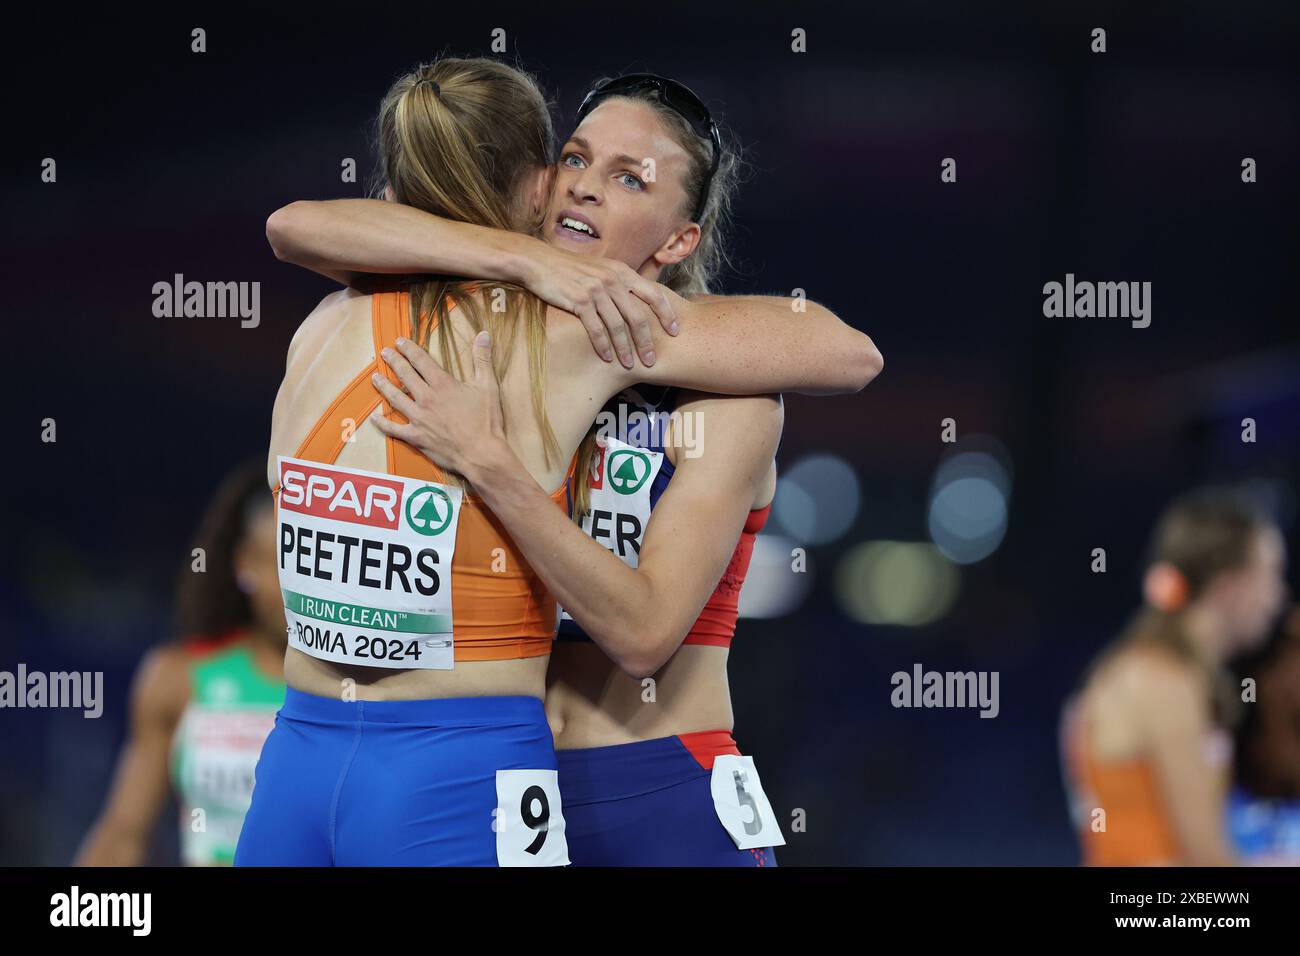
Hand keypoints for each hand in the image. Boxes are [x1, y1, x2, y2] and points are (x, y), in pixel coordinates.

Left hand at [369, 332, 507, 480]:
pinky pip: (394, 429)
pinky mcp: (416, 437)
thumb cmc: (486, 421)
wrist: (481, 454)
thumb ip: (483, 359)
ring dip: (384, 386)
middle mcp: (427, 398)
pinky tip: (374, 418)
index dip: (409, 349)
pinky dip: (383, 423)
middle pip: (405, 375)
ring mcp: (419, 418)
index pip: (421, 361)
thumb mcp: (488, 386)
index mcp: (443, 385)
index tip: (400, 341)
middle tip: (385, 353)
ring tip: (375, 377)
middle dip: (393, 361)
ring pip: (395, 398)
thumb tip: (483, 334)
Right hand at [520, 243, 677, 367]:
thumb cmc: (571, 269)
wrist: (540, 262)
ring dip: (626, 348)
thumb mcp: (601, 269)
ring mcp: (596, 289)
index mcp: (622, 271)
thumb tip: (636, 301)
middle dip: (647, 340)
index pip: (654, 293)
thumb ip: (619, 282)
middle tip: (652, 359)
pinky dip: (603, 346)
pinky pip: (596, 329)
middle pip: (638, 315)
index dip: (667, 314)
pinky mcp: (579, 300)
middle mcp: (613, 279)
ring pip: (618, 325)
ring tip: (630, 365)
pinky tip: (607, 358)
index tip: (675, 331)